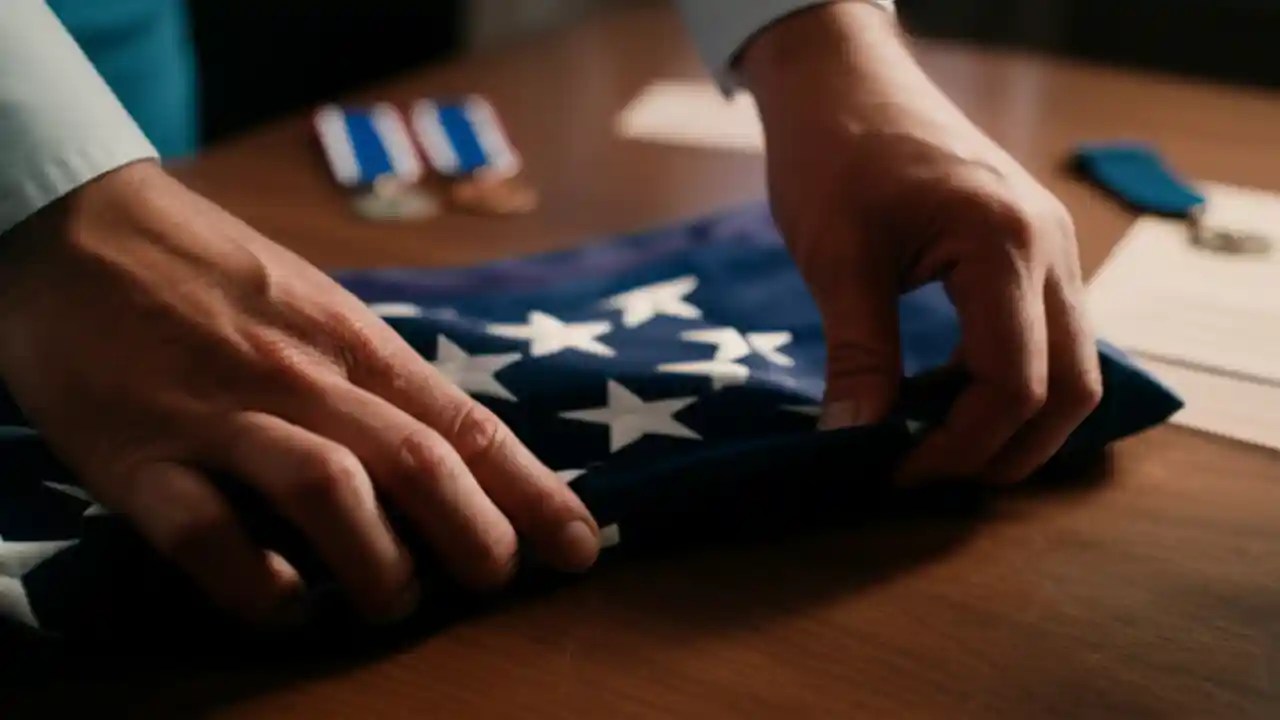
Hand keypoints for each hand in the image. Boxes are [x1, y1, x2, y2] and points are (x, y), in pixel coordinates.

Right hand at [0, 162, 599, 624]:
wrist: (76, 226)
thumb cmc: (214, 273)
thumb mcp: (316, 305)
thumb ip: (376, 378)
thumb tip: (452, 460)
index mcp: (350, 341)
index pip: (461, 424)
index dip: (531, 491)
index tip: (581, 545)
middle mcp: (298, 376)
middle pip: (414, 458)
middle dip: (476, 529)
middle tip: (496, 579)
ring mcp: (219, 415)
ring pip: (327, 489)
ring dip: (377, 563)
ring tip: (393, 602)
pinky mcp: (137, 455)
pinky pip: (202, 532)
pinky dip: (252, 583)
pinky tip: (283, 605)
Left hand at [741, 3, 1101, 484]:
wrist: (846, 80)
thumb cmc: (835, 152)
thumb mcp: (836, 257)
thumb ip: (858, 353)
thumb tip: (854, 441)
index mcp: (1006, 244)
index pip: (1014, 384)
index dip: (959, 447)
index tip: (896, 473)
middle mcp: (1051, 248)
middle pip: (1070, 389)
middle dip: (1007, 451)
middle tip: (929, 477)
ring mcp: (1052, 246)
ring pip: (1070, 365)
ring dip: (1012, 419)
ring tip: (933, 441)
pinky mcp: (1033, 248)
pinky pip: (1047, 334)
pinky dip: (1007, 379)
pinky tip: (941, 391)